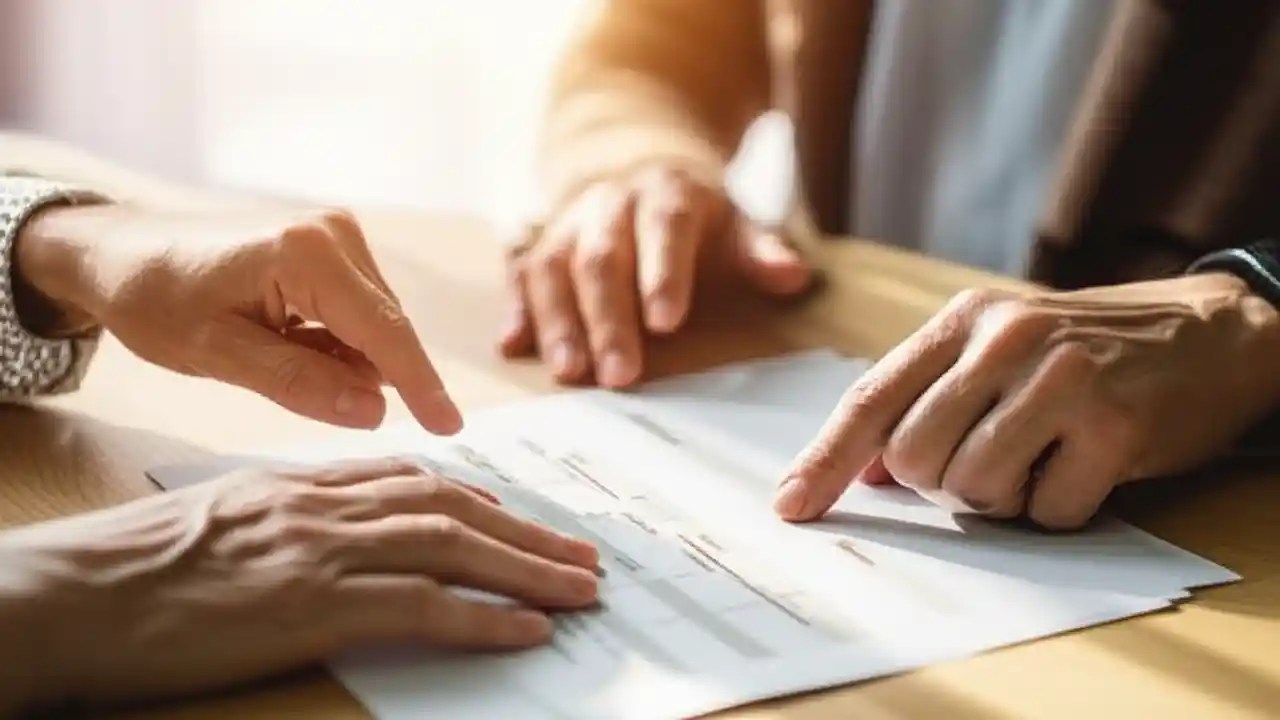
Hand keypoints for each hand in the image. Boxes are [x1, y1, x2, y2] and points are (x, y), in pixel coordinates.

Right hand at [0, 457, 598, 711]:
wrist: (78, 594)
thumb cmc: (135, 565)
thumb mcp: (223, 518)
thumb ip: (290, 514)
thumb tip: (341, 527)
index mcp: (303, 482)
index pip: (412, 478)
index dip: (477, 495)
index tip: (518, 513)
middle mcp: (326, 506)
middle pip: (453, 508)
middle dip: (528, 533)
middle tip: (584, 556)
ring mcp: (324, 552)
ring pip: (454, 548)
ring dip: (530, 570)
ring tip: (582, 591)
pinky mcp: (316, 606)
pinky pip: (424, 608)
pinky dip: (485, 618)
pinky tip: (528, 632)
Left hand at [15, 205, 459, 431]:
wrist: (118, 252)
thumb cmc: (155, 299)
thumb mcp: (217, 354)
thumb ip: (299, 383)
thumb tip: (375, 412)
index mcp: (308, 253)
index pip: (383, 332)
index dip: (420, 385)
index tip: (450, 429)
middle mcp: (337, 234)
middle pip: (385, 329)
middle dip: (361, 375)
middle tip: (282, 382)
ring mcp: (339, 236)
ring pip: (375, 326)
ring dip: (343, 360)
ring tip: (269, 354)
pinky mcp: (334, 246)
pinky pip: (359, 313)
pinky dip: (334, 343)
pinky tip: (286, 342)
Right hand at [500, 166, 812, 386]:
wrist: (637, 168)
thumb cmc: (695, 216)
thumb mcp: (735, 222)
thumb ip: (760, 251)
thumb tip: (792, 277)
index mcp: (665, 193)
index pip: (663, 228)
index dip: (663, 273)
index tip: (667, 323)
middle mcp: (609, 204)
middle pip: (603, 259)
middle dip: (609, 319)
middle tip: (620, 376)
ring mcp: (568, 224)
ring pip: (554, 268)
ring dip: (558, 322)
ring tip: (568, 373)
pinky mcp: (539, 246)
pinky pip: (519, 273)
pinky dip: (515, 309)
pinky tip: (513, 346)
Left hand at [774, 274, 1279, 529]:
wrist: (1211, 330)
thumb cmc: (1086, 349)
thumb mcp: (998, 348)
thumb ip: (927, 398)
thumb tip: (864, 474)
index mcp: (964, 318)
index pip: (871, 399)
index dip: (824, 459)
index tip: (791, 506)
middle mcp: (1006, 339)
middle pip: (913, 457)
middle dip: (938, 483)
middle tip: (989, 458)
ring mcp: (1063, 379)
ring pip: (974, 489)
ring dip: (1002, 497)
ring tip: (1041, 456)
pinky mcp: (1116, 425)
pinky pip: (1047, 512)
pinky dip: (1060, 506)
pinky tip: (1086, 464)